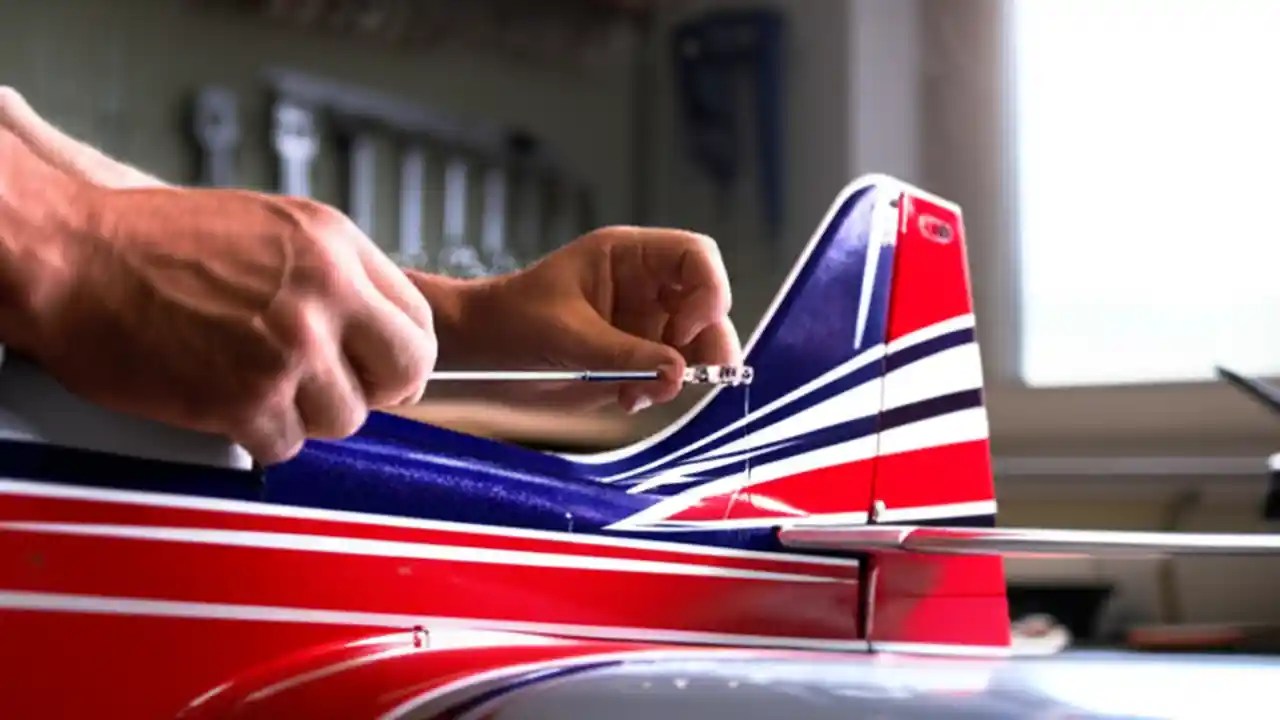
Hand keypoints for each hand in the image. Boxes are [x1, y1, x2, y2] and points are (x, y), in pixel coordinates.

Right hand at [27, 187, 436, 463]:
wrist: (70, 258)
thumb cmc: (155, 242)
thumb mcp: (271, 227)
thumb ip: (333, 274)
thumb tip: (375, 327)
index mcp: (335, 245)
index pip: (418, 321)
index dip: (400, 355)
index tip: (381, 369)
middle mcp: (325, 295)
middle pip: (405, 373)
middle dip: (375, 390)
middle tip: (336, 390)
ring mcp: (289, 349)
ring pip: (346, 419)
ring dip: (306, 415)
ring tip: (257, 384)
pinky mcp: (247, 399)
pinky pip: (287, 445)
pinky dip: (258, 435)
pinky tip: (224, 401)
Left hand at [414, 226, 741, 412]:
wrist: (480, 351)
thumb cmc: (512, 320)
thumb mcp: (565, 334)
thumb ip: (623, 354)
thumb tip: (677, 374)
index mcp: (630, 257)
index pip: (696, 257)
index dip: (708, 290)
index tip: (687, 330)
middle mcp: (646, 287)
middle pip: (708, 306)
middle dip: (711, 344)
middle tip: (703, 379)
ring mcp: (645, 323)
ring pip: (697, 346)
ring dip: (684, 375)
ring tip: (642, 395)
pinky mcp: (638, 359)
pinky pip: (672, 375)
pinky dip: (661, 391)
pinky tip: (629, 399)